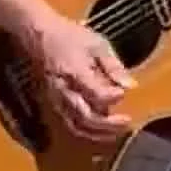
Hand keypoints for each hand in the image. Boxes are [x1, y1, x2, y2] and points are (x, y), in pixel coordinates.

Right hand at [29, 14, 134, 140]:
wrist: (40, 37)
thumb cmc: (71, 38)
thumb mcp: (97, 44)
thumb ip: (113, 66)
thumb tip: (130, 86)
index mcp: (75, 72)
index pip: (96, 93)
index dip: (111, 97)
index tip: (123, 93)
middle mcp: (64, 91)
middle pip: (87, 117)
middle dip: (108, 124)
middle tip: (127, 122)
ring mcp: (57, 101)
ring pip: (78, 126)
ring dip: (99, 134)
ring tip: (117, 132)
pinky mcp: (55, 106)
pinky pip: (71, 125)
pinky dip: (88, 133)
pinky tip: (102, 132)